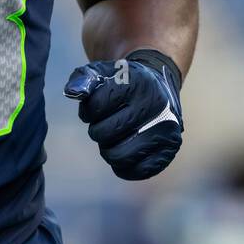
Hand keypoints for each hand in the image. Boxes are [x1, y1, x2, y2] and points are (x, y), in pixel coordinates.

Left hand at [64, 48, 182, 180]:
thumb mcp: (102, 73)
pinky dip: (124, 167)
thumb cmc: (125, 83)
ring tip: (116, 138)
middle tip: (108, 124)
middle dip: (98, 131)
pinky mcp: (169, 148)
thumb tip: (74, 92)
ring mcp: (165, 128)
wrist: (159, 88)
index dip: (88, 111)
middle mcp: (154, 105)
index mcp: (135, 83)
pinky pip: (138, 171)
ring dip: (109, 150)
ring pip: (119, 157)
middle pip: (104, 134)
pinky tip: (126, 152)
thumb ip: (83, 79)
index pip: (95, 106)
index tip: (97, 107)